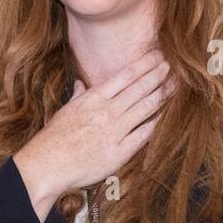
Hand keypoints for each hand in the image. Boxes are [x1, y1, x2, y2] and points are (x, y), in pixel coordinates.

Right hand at [13, 52, 170, 220]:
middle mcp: (107, 112)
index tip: (158, 56)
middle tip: (173, 66)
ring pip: (146, 108)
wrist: (47, 165)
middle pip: (140, 88)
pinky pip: (143, 135)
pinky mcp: (119, 152)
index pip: (126, 76)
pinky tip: (163, 116)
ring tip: (175, 86)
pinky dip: (154, 124)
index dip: (145, 64)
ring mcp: (115, 132)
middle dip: (158, 75)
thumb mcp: (65, 111)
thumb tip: (80, 83)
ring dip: (162, 95)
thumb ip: (78, 96)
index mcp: (93, 99)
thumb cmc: (53, 138)